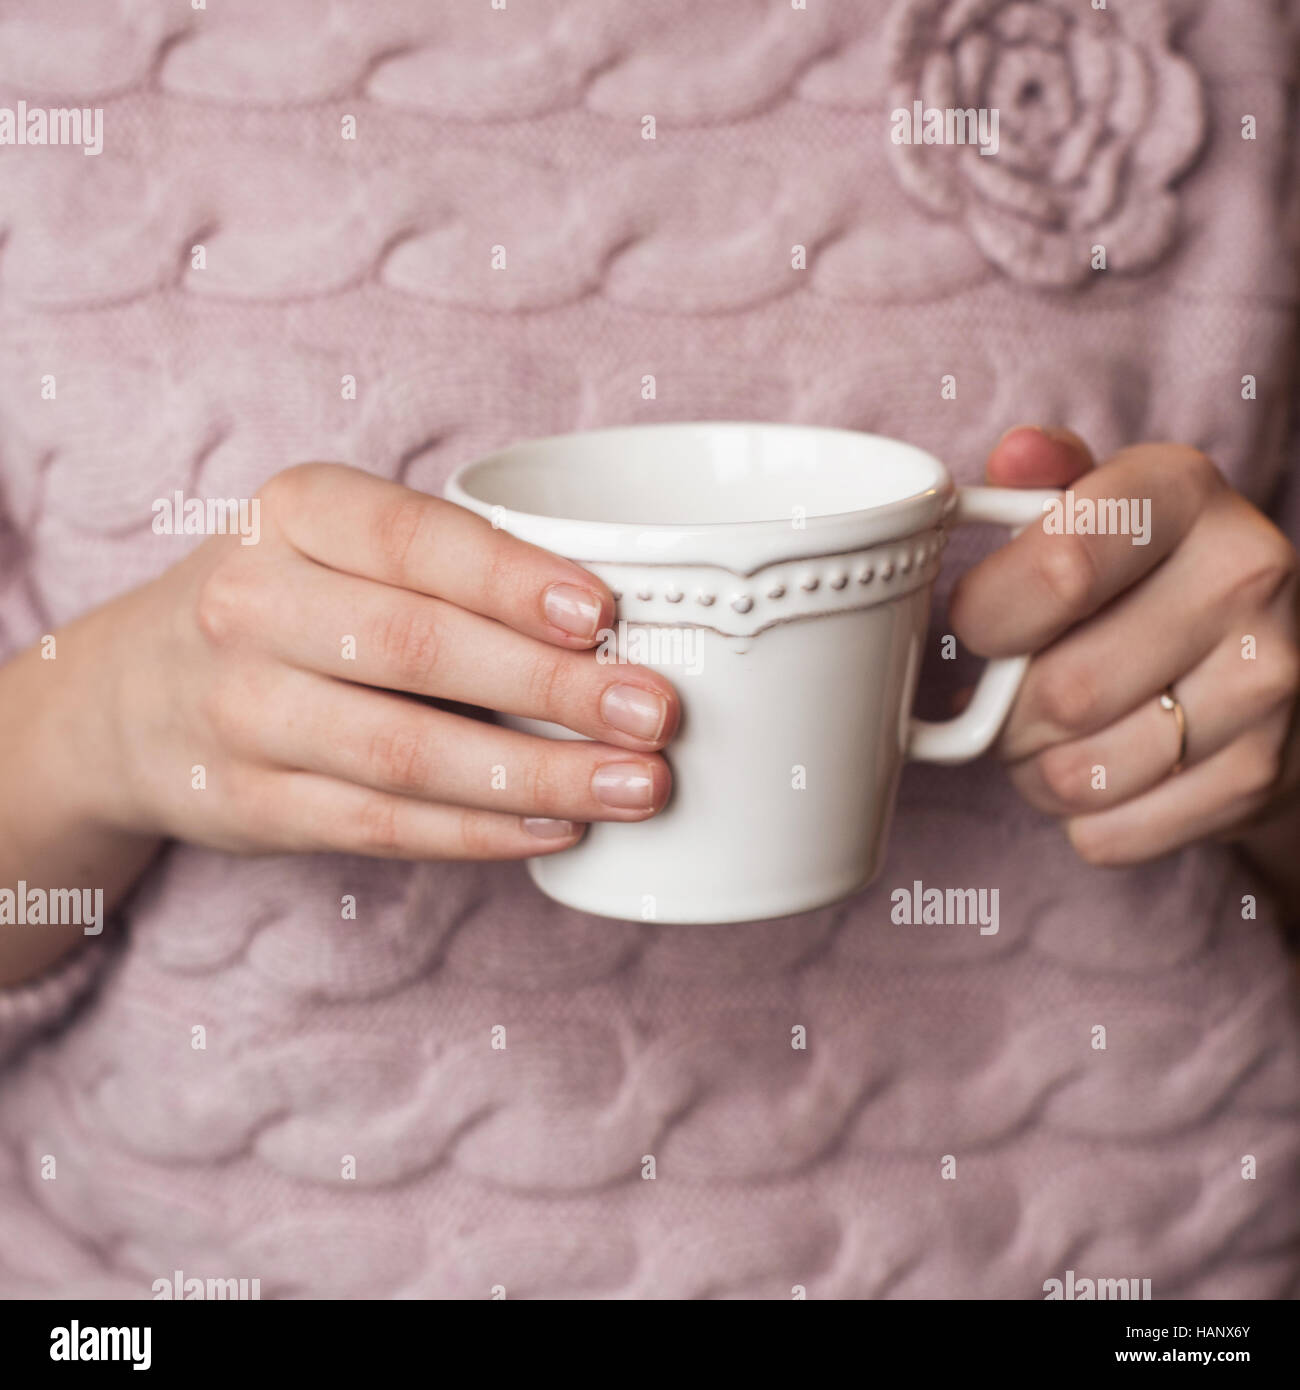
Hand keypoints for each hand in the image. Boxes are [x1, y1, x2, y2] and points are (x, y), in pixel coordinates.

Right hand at [90, 463, 678, 859]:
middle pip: (418, 649)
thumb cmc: (284, 603)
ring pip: (407, 752)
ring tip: (636, 787)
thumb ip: (444, 563)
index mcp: (292, 514)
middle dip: (551, 686)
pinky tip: (557, 828)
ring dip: (535, 774)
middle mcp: (252, 606)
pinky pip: (382, 825)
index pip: (413, 537)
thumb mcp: (333, 542)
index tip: (606, 614)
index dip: (512, 578)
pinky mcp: (253, 804)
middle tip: (654, 713)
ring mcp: (244, 713)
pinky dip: (480, 833)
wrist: (128, 697)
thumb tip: (611, 626)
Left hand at [950, 428, 1299, 865]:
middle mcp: (1245, 577)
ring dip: (1034, 770)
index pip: (1054, 572)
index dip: (986, 617)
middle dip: (1004, 713)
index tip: (980, 626)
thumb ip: (1050, 481)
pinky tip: (1103, 773)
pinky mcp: (1261, 775)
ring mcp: (1267, 682)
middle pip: (1059, 692)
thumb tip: (1018, 454)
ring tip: (1053, 735)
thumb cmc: (1146, 572)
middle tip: (1010, 697)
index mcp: (1184, 492)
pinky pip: (1108, 831)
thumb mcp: (1103, 504)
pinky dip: (1079, 817)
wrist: (1264, 651)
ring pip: (1077, 773)